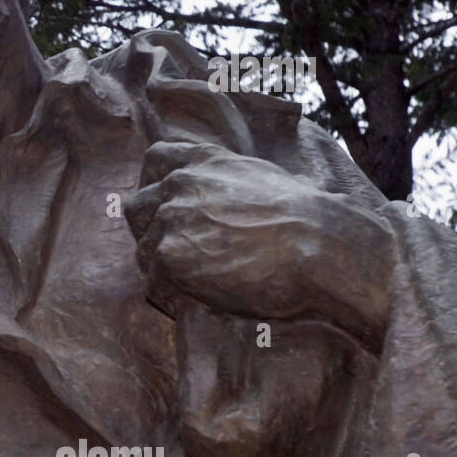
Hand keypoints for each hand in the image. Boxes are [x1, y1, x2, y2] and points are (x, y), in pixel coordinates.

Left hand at [124, 140, 394, 344]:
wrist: (320, 245)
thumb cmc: (306, 219)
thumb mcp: (260, 177)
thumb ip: (225, 180)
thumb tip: (218, 197)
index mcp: (203, 160)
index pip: (155, 159)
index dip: (153, 183)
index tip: (162, 204)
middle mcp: (179, 183)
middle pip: (136, 207)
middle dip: (149, 230)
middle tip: (176, 253)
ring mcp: (170, 217)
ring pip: (143, 248)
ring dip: (162, 266)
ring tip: (196, 281)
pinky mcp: (169, 255)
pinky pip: (154, 281)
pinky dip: (172, 293)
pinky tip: (199, 298)